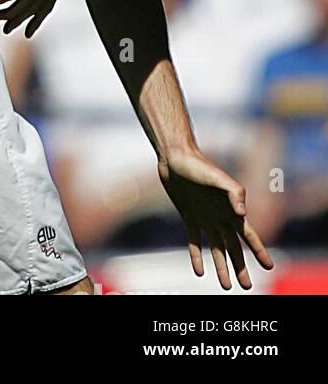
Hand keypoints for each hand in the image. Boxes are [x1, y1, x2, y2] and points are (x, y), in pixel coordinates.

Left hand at [159, 147, 273, 289]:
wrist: (175, 157)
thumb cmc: (200, 166)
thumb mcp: (220, 178)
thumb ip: (235, 194)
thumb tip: (243, 215)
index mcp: (232, 211)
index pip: (249, 236)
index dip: (259, 251)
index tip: (269, 267)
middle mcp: (221, 217)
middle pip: (233, 248)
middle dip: (240, 267)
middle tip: (246, 286)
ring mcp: (205, 218)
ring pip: (216, 249)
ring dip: (221, 267)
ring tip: (226, 286)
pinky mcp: (189, 217)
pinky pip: (194, 241)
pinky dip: (197, 256)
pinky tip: (199, 271)